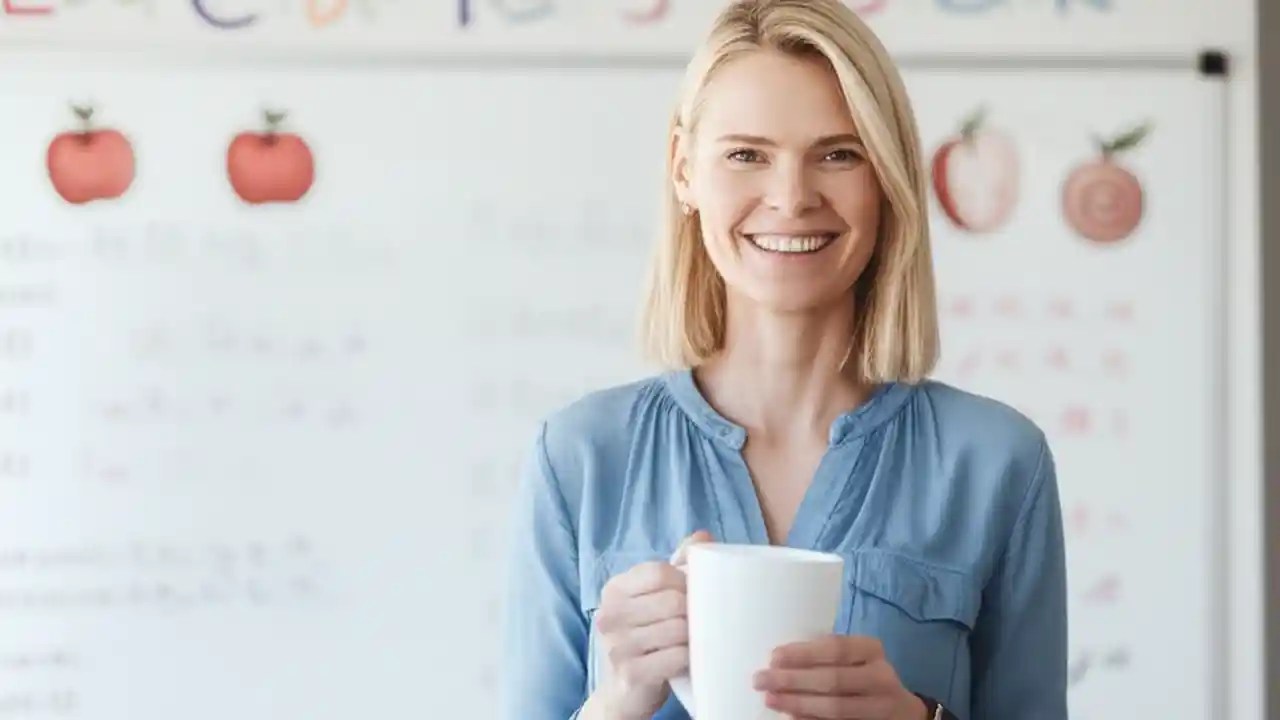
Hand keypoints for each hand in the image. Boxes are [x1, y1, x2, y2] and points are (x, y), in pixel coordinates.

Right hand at [592, 531, 712, 719]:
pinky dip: (689, 657)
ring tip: (693, 639)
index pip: (659, 572)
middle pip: (672, 600)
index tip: (693, 594)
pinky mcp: (630, 673)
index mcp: (614, 589)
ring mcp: (616, 645)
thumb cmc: (644, 638)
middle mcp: (609, 614)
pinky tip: (687, 659)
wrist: (622, 692)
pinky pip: (676, 656)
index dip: (685, 581)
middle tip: (698, 621)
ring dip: (693, 636)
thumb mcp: (654, 599)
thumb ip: (677, 566)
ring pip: (678, 629)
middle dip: (694, 611)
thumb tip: (703, 538)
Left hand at [752, 635, 927, 719]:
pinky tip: (791, 717)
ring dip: (798, 704)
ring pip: (836, 708)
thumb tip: (778, 661)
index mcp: (872, 650)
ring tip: (771, 699)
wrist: (901, 710)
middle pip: (833, 680)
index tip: (773, 657)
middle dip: (793, 680)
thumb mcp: (853, 657)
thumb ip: (824, 656)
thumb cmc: (863, 674)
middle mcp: (881, 677)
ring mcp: (881, 706)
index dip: (803, 653)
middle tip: (761, 680)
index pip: (836, 648)